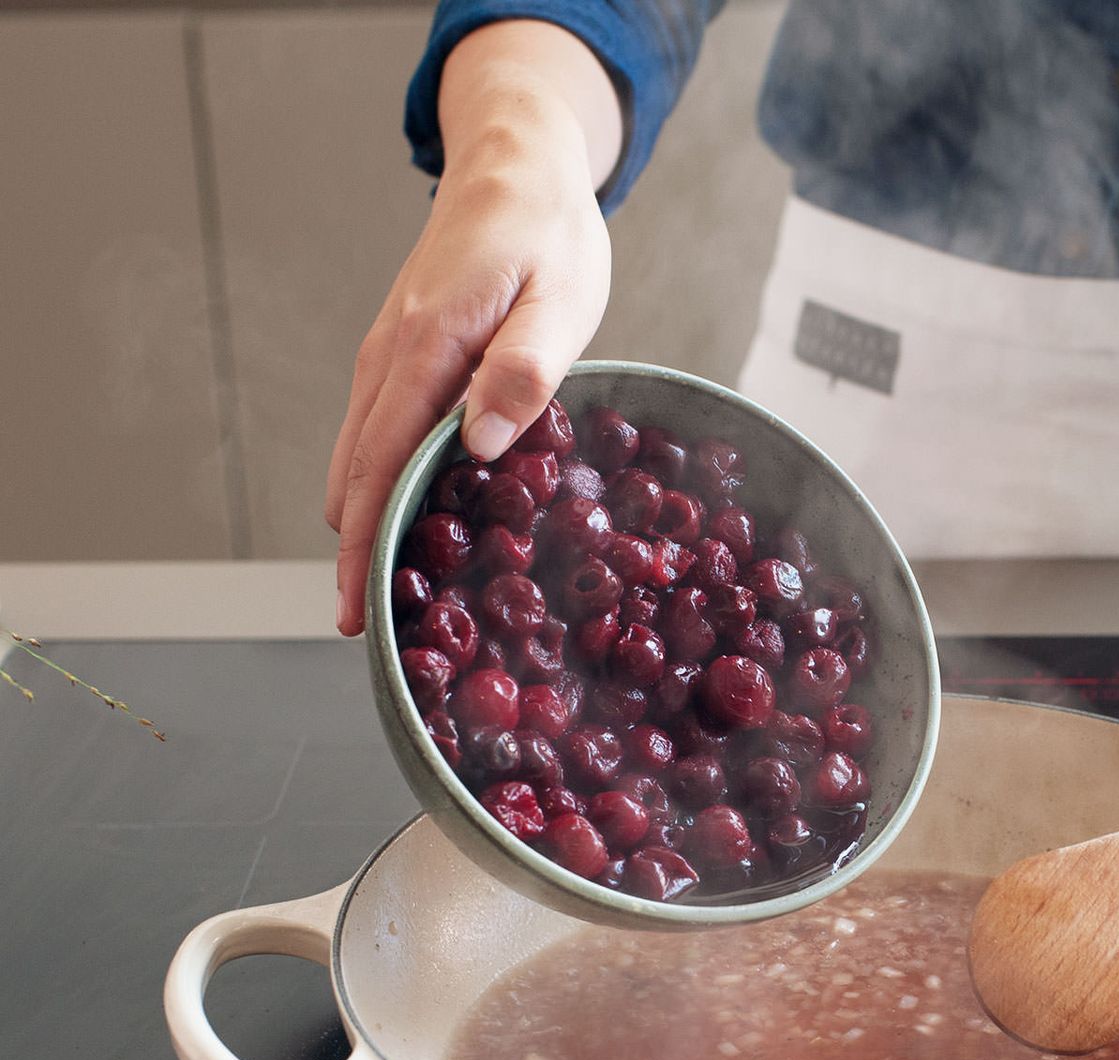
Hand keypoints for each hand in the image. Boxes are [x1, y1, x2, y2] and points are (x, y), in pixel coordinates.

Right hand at [326, 21, 617, 634]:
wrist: (516, 165)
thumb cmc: (549, 235)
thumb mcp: (561, 301)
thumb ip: (523, 370)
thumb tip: (480, 446)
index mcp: (424, 352)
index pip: (378, 468)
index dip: (363, 547)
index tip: (356, 613)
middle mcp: (389, 359)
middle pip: (353, 476)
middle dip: (356, 555)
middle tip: (372, 633)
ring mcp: (388, 357)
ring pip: (358, 458)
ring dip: (364, 525)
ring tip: (384, 598)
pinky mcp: (402, 357)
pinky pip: (376, 435)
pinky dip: (378, 486)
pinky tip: (405, 524)